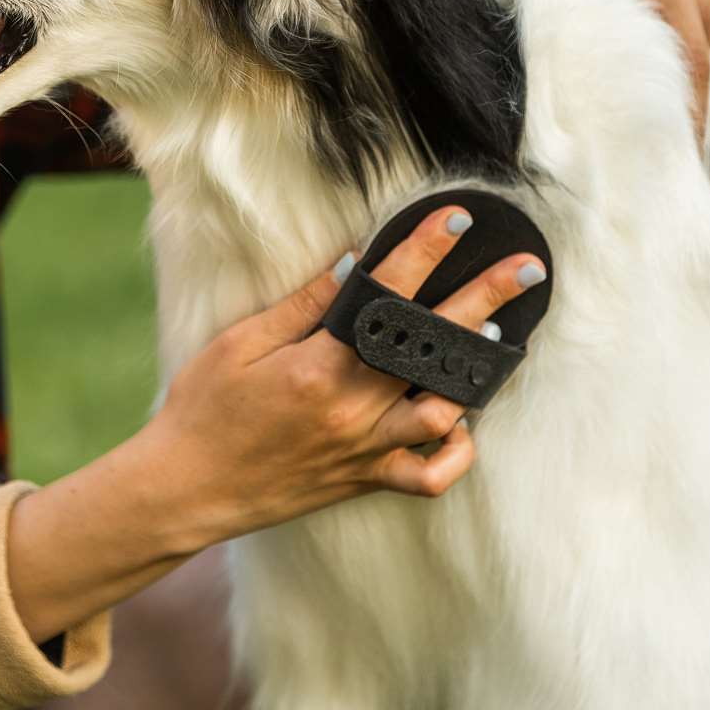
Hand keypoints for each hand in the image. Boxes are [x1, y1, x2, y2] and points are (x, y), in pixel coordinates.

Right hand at [141, 204, 541, 546]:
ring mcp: (363, 450)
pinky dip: (454, 450)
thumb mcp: (240, 344)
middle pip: (432, 349)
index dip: (422, 253)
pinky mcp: (364, 482)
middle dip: (484, 302)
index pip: (385, 298)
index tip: (455, 220)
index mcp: (317, 368)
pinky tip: (458, 421)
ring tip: (499, 338)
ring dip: (475, 372)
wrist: (185, 489)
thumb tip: (354, 265)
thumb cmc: (203, 409)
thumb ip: (303, 307)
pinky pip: (429, 476)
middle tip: (524, 270)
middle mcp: (351, 410)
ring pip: (444, 411)